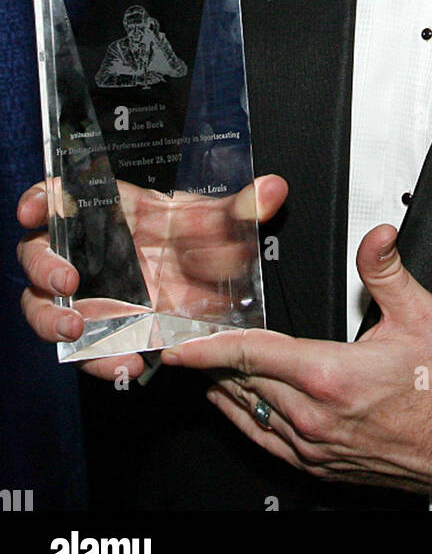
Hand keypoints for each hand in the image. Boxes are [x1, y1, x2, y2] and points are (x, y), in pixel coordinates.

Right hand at [16, 174, 287, 380]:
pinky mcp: (99, 332)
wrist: (206, 292)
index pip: (59, 195)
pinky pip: (80, 348)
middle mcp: (88, 251)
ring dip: (50, 318)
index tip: (34, 207)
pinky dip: (96, 359)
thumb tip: (274, 189)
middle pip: (37, 251)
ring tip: (78, 329)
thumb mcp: (222, 228)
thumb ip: (243, 210)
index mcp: (111, 212)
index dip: (40, 198)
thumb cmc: (201, 245)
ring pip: (41, 303)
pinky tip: (122, 363)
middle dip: (43, 265)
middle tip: (66, 280)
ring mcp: (88, 293)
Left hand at [161, 225, 431, 502]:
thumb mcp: (420, 317)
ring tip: (196, 363)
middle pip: (242, 380)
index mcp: (332, 375)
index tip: (179, 342)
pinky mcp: (316, 464)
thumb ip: (388, 271)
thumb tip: (377, 235)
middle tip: (183, 338)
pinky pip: (262, 439)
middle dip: (209, 359)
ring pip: (247, 410)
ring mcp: (312, 444)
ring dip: (219, 386)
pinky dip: (238, 417)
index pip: (254, 354)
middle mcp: (314, 415)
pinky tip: (225, 402)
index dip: (210, 346)